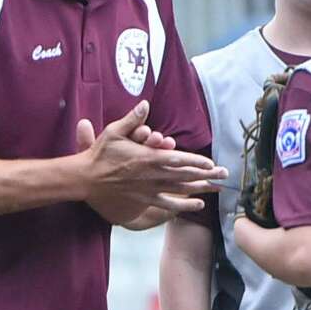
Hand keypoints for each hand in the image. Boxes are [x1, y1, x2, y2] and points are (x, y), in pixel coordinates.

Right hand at [79, 100, 214, 211]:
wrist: (86, 179)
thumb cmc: (99, 154)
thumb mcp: (114, 131)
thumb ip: (132, 119)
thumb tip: (145, 104)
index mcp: (148, 157)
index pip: (178, 159)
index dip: (197, 162)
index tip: (212, 163)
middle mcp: (152, 175)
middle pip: (185, 175)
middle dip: (206, 175)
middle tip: (224, 175)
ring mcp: (149, 189)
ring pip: (180, 190)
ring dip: (200, 189)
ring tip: (216, 188)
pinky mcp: (144, 200)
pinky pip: (168, 204)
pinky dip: (183, 205)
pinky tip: (196, 205)